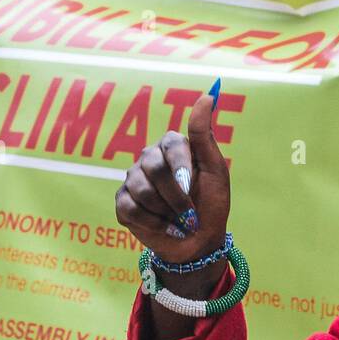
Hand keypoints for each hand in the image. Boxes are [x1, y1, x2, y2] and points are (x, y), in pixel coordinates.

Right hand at [114, 90, 230, 270]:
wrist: (199, 243)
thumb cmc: (210, 205)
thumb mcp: (215, 170)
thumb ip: (204, 135)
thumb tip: (207, 96)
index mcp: (171, 146)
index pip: (171, 144)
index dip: (182, 169)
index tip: (192, 186)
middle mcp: (149, 159)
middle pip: (153, 169)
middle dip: (175, 197)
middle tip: (189, 213)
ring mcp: (133, 181)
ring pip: (141, 190)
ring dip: (166, 212)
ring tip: (177, 220)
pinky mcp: (123, 204)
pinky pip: (130, 209)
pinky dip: (153, 223)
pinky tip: (165, 228)